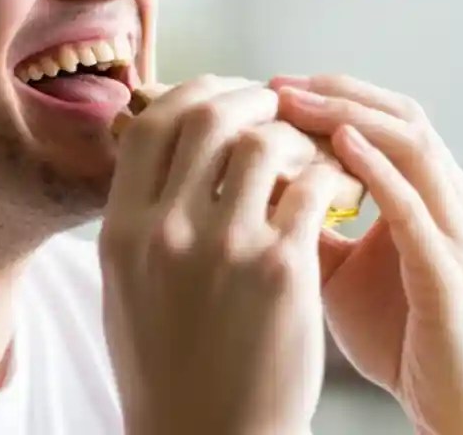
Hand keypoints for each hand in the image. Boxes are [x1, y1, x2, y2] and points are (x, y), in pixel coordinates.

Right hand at [99, 75, 337, 434]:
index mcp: (122, 231)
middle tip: (276, 109)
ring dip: (295, 137)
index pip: (152, 125)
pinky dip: (332, 176)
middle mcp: (166, 230)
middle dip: (249, 100)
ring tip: (312, 154)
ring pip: (265, 142)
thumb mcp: (126, 288)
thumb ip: (139, 219)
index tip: (223, 96)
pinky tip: (340, 192)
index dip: (193, 95)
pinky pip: (312, 187)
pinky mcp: (282, 270)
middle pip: (209, 118)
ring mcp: (225, 248)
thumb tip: (158, 153)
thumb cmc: (168, 368)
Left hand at [273, 75, 462, 434]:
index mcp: (427, 193)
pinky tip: (338, 149)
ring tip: (297, 102)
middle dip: (336, 93)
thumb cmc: (396, 334)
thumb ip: (307, 221)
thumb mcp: (336, 266)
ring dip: (351, 117)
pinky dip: (378, 171)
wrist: (447, 405)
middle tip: (277, 84)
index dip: (330, 95)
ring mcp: (456, 232)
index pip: (383, 119)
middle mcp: (450, 199)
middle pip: (400, 116)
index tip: (270, 87)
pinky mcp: (450, 273)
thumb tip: (249, 184)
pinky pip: (416, 209)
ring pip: (412, 146)